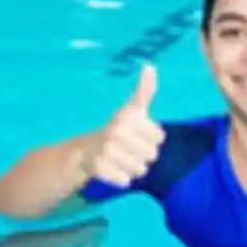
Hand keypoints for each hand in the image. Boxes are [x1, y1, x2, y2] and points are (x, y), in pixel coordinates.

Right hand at [82, 65, 165, 186]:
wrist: (86, 150)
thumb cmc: (118, 129)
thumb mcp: (132, 109)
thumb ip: (144, 90)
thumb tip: (150, 66)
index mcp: (127, 116)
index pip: (160, 137)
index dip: (151, 138)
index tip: (137, 134)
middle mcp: (116, 130)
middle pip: (152, 155)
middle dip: (143, 155)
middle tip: (128, 149)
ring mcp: (106, 149)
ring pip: (140, 169)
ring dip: (133, 168)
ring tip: (121, 159)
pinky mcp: (98, 167)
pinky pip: (125, 180)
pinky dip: (122, 178)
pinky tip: (113, 169)